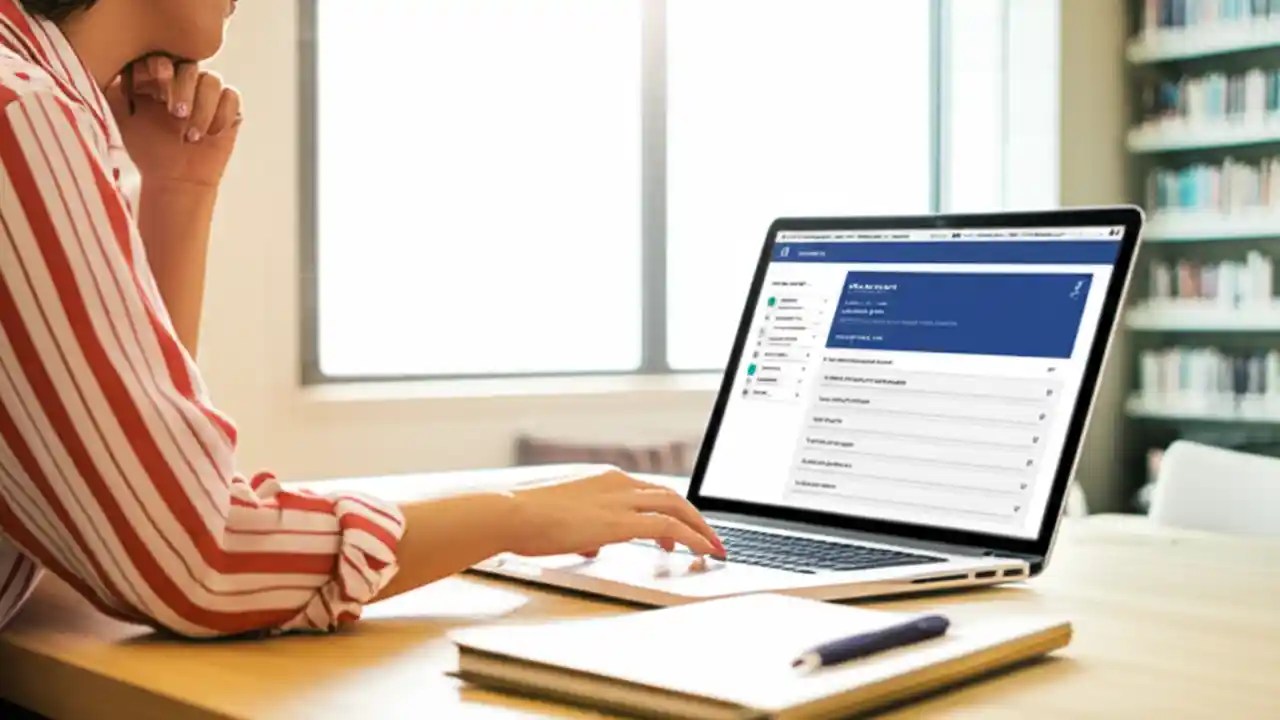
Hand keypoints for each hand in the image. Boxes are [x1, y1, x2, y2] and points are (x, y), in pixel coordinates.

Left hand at [106, 55, 242, 188]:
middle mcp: (183, 82)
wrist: (176, 181)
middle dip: (183, 89)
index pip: (161, 58)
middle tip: (177, 115)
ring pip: (212, 80)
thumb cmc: (148, 152)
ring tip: (192, 135)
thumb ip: (117, 93)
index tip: (155, 93)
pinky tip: (211, 133)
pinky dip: (222, 114)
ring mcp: (207, 94)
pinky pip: (231, 97)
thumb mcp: (123, 120)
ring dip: (204, 107)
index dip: (159, 69)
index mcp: (157, 79)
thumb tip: (120, 69)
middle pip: (189, 65)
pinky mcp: (228, 108)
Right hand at [505, 469, 725, 558]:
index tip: (681, 527)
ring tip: (713, 548)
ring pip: (678, 507)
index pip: (650, 491)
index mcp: (604, 479)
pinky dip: (692, 539)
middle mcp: (619, 483)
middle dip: (694, 517)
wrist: (511, 513)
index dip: (670, 509)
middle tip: (708, 538)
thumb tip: (591, 545)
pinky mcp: (622, 521)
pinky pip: (670, 528)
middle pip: (671, 496)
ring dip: (700, 528)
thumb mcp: (560, 520)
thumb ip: (582, 530)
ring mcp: (622, 500)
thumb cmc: (525, 519)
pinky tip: (702, 552)